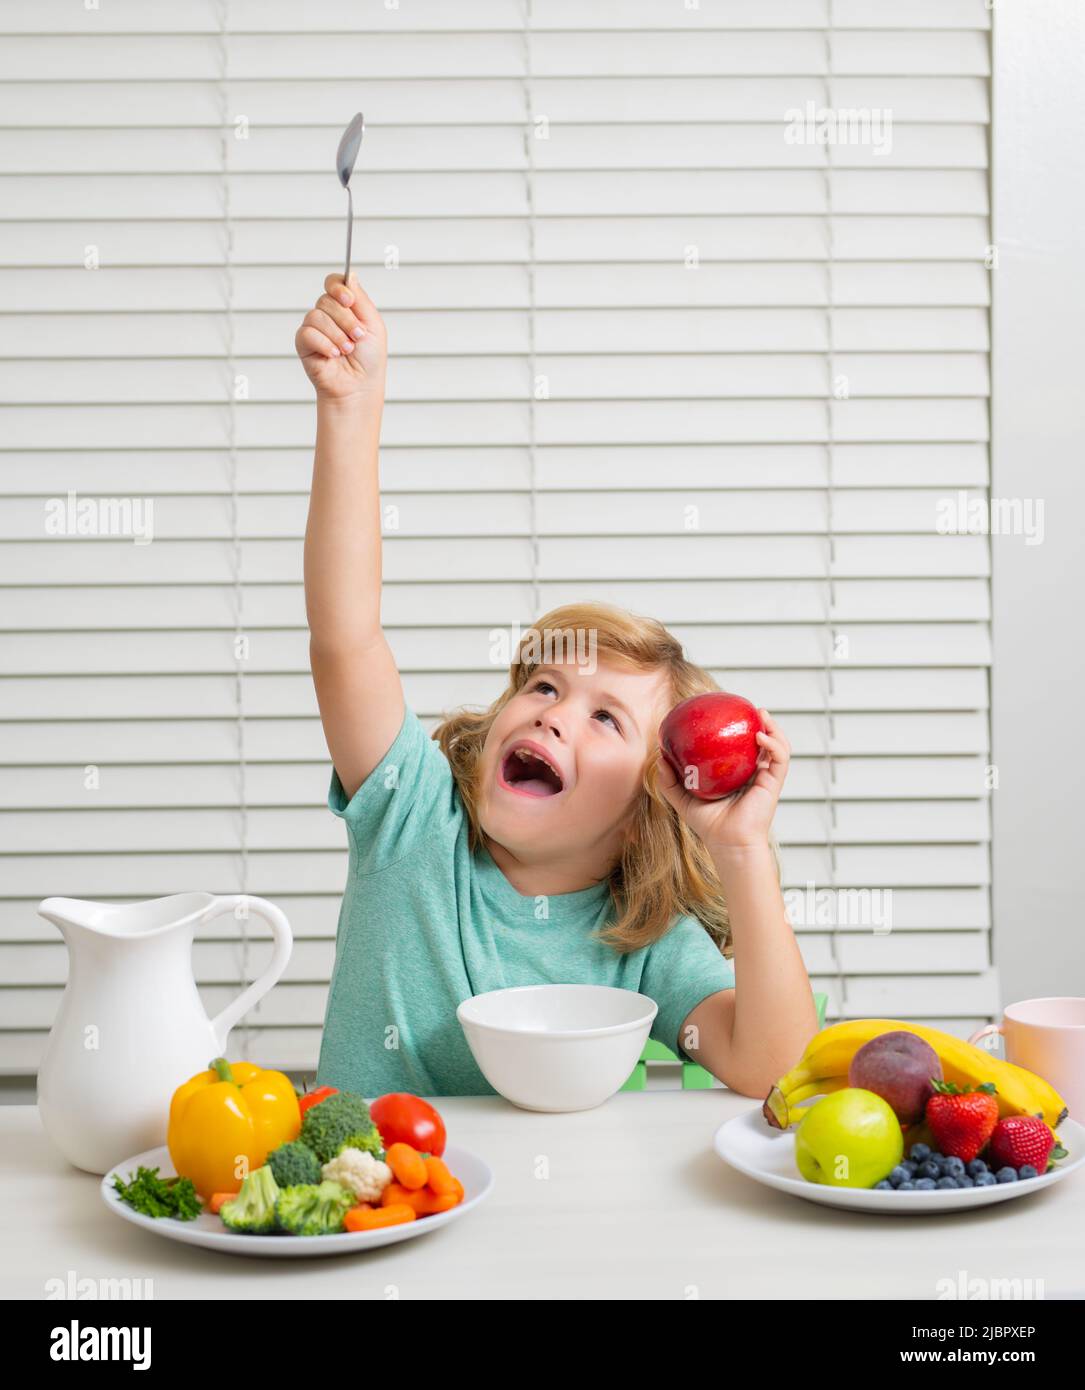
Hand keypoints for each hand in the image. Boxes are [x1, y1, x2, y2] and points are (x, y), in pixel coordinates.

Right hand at [295, 272, 386, 400]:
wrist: (359, 386)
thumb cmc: (369, 360)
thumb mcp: (373, 325)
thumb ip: (360, 299)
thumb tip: (350, 274)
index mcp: (345, 307)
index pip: (334, 283)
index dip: (338, 287)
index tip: (349, 300)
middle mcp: (328, 315)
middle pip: (327, 300)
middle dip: (346, 320)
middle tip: (357, 337)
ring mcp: (314, 328)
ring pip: (317, 316)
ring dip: (337, 335)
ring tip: (347, 350)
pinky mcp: (303, 343)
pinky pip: (308, 333)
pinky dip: (324, 344)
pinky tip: (333, 355)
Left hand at [656, 709, 790, 851]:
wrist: (727, 843)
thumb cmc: (709, 824)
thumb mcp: (683, 799)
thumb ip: (670, 780)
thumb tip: (660, 756)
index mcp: (736, 773)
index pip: (741, 746)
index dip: (738, 728)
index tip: (727, 712)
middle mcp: (753, 772)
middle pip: (762, 741)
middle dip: (759, 722)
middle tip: (747, 709)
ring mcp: (765, 776)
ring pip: (777, 745)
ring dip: (772, 727)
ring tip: (760, 714)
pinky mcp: (773, 783)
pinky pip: (779, 758)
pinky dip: (773, 744)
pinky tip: (760, 736)